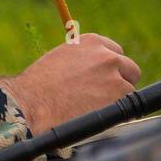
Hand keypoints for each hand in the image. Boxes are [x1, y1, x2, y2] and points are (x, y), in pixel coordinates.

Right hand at [0, 34, 140, 132]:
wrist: (32, 105)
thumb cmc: (36, 87)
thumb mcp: (58, 60)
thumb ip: (80, 61)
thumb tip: (89, 71)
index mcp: (91, 42)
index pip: (114, 52)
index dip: (110, 68)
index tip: (104, 79)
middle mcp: (106, 56)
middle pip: (129, 69)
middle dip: (120, 82)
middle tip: (105, 96)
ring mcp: (115, 75)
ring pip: (128, 90)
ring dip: (117, 100)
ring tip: (93, 110)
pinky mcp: (119, 96)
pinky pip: (126, 108)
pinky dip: (115, 115)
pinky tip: (96, 117)